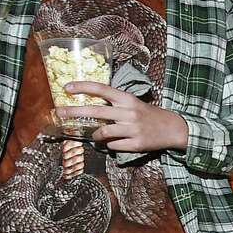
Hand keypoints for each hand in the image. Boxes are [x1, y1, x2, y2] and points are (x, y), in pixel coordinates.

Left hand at [55, 84, 188, 152]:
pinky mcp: (136, 144)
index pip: (101, 89)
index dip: (83, 87)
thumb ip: (115, 104)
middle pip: (96, 111)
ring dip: (95, 135)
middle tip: (60, 112)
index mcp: (127, 99)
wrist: (173, 128)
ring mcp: (132, 129)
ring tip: (95, 135)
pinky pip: (114, 145)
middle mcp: (128, 112)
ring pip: (103, 132)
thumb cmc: (149, 115)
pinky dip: (110, 144)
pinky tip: (114, 142)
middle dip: (74, 112)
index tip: (67, 87)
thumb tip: (91, 107)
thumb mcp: (133, 103)